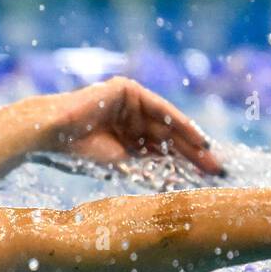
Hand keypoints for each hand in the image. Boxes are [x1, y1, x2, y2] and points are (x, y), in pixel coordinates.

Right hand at [54, 77, 224, 174]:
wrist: (51, 134)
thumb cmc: (75, 153)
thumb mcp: (119, 163)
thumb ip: (145, 166)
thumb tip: (173, 180)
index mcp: (125, 138)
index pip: (160, 152)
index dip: (183, 166)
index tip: (204, 182)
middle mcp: (130, 118)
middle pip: (169, 138)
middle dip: (194, 155)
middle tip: (219, 171)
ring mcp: (129, 102)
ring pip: (168, 125)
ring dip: (192, 142)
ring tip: (212, 159)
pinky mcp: (128, 89)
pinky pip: (161, 109)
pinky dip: (180, 124)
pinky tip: (199, 139)